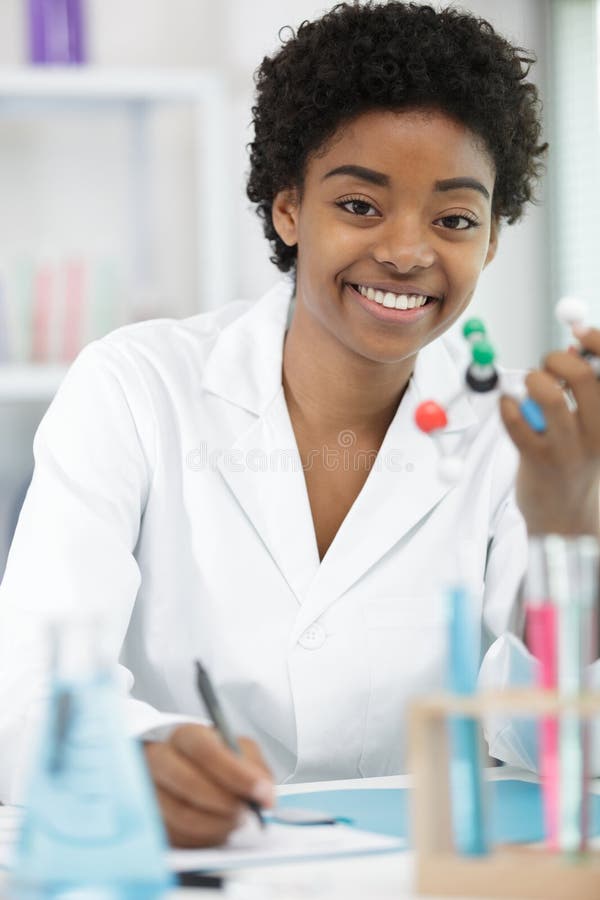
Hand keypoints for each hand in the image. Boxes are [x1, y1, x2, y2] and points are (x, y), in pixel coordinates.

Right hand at [144, 724, 274, 847]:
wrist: (182, 766)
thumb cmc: (215, 757)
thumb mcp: (238, 749)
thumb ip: (254, 767)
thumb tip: (266, 796)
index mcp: (186, 736)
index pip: (206, 751)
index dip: (235, 774)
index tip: (261, 793)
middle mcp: (160, 759)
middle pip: (189, 783)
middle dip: (225, 803)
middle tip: (247, 813)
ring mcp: (149, 790)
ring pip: (182, 815)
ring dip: (217, 825)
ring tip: (235, 821)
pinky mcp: (150, 818)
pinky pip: (178, 836)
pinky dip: (204, 838)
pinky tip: (217, 829)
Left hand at [500, 327, 599, 535]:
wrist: (566, 514)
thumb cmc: (577, 456)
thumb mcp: (593, 422)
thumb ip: (586, 388)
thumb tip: (576, 346)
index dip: (596, 340)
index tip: (577, 331)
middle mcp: (598, 431)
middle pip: (582, 376)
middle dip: (557, 359)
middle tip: (546, 365)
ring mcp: (568, 448)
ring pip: (548, 397)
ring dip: (533, 381)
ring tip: (529, 387)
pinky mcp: (537, 461)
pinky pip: (516, 422)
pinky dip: (507, 406)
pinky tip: (509, 406)